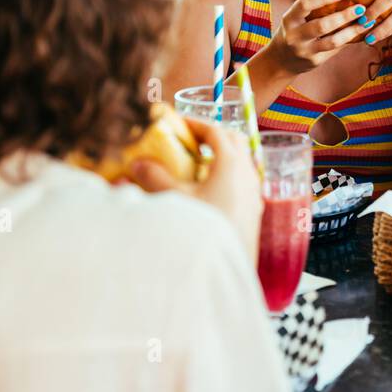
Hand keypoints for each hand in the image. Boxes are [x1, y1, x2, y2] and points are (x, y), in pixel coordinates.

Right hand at [131, 116, 262, 259]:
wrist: (224, 268)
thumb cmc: (201, 227)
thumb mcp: (173, 198)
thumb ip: (154, 177)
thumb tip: (137, 164)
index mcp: (231, 163)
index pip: (216, 131)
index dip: (196, 124)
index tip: (179, 123)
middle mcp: (248, 174)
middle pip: (235, 142)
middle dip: (213, 136)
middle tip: (191, 141)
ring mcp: (254, 194)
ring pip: (242, 164)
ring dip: (222, 159)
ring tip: (198, 167)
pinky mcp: (254, 212)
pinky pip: (244, 184)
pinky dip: (228, 179)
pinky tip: (211, 193)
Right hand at [267, 0, 369, 75]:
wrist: (281, 60)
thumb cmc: (294, 31)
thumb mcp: (294, 18)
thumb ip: (311, 8)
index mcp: (289, 19)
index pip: (304, 5)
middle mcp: (295, 36)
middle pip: (322, 25)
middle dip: (344, 16)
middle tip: (360, 8)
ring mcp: (305, 50)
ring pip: (332, 41)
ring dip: (352, 31)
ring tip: (366, 22)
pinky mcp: (315, 61)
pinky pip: (336, 50)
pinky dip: (349, 40)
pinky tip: (361, 33)